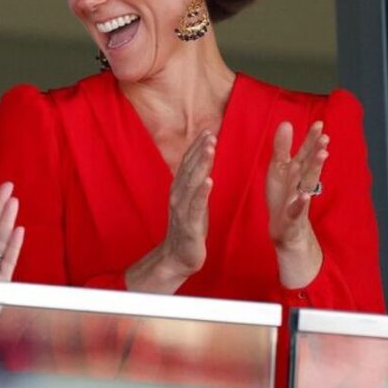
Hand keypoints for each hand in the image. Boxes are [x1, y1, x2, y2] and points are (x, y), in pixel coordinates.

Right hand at [159, 130, 215, 277]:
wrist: (177, 257)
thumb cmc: (189, 228)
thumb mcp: (193, 202)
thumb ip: (196, 183)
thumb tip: (204, 163)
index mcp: (180, 190)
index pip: (188, 164)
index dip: (197, 147)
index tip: (208, 130)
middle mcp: (178, 196)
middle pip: (189, 169)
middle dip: (200, 150)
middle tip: (210, 134)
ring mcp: (182, 210)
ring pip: (192, 183)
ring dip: (200, 165)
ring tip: (210, 149)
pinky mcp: (189, 225)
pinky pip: (196, 206)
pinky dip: (201, 193)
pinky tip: (209, 181)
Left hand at [267, 121, 326, 287]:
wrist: (284, 229)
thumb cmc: (283, 196)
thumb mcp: (279, 170)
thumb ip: (282, 148)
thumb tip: (286, 123)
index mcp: (296, 172)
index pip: (305, 153)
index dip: (311, 139)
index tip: (320, 124)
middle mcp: (301, 183)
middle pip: (309, 166)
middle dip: (316, 151)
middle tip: (325, 137)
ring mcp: (298, 199)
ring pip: (307, 184)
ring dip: (315, 170)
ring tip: (322, 156)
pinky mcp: (292, 216)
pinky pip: (297, 209)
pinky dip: (301, 202)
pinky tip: (304, 195)